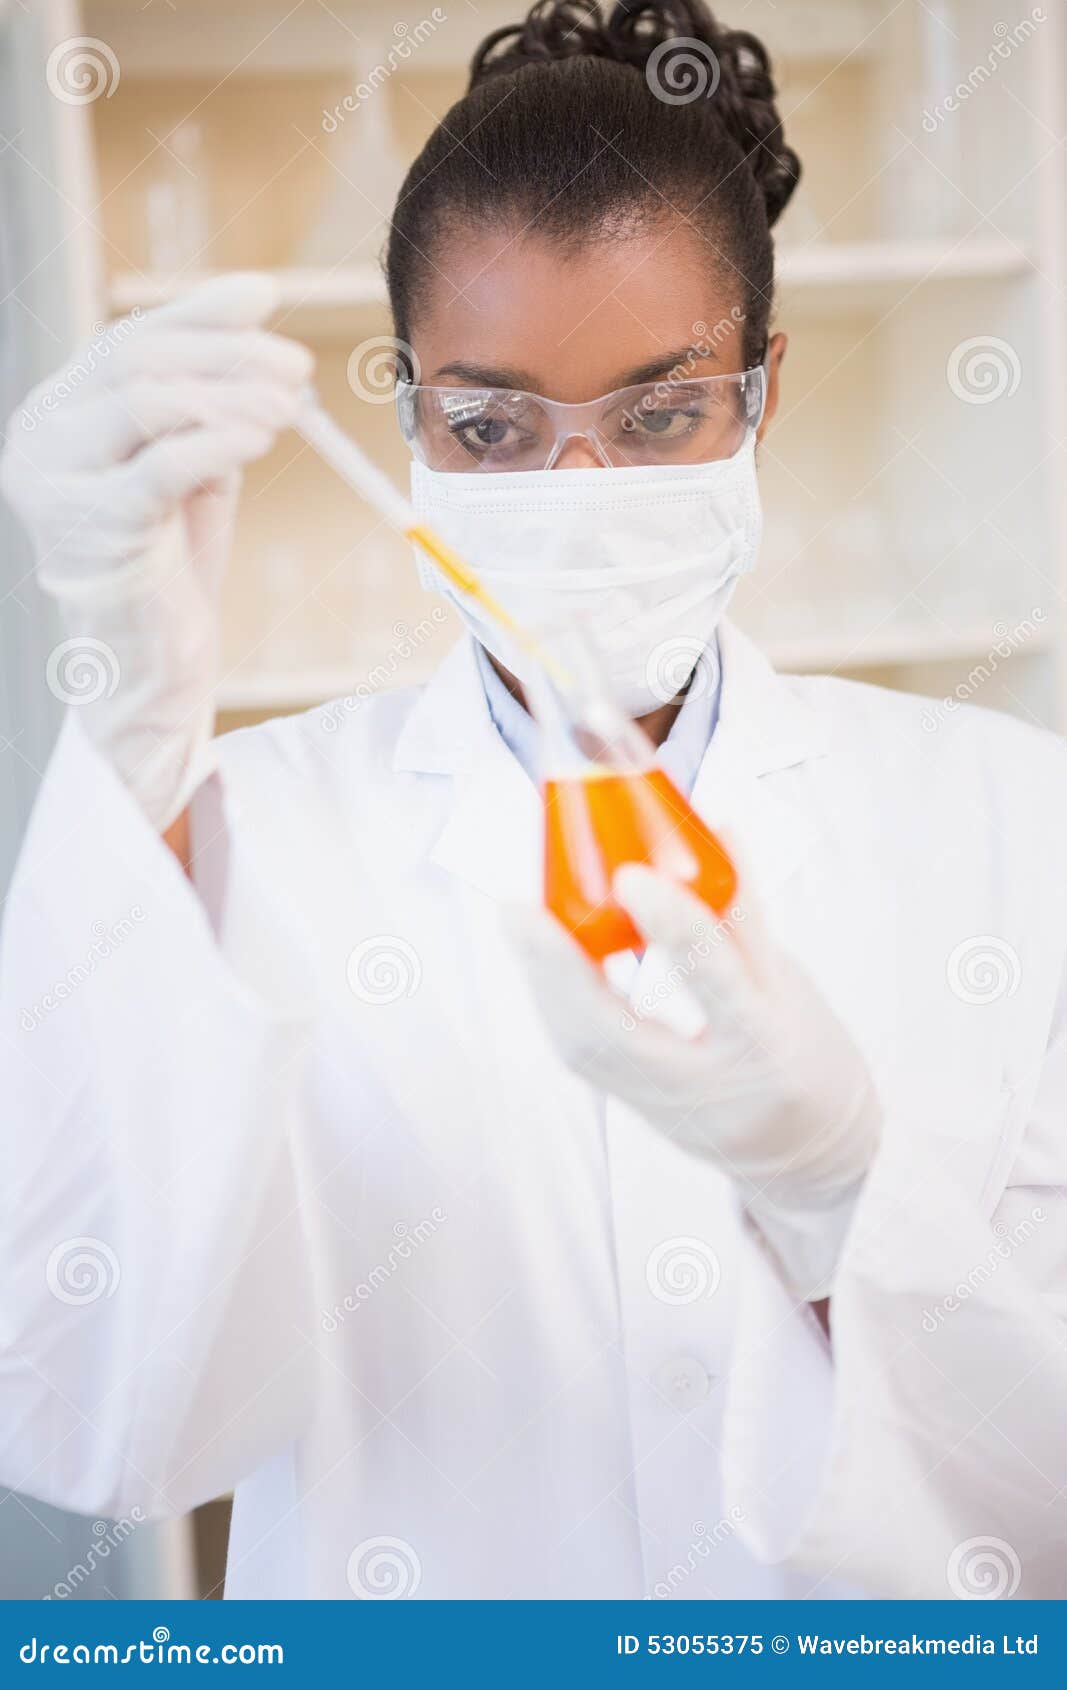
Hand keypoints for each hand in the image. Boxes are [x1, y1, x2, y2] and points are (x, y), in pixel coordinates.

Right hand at [1, 273, 312, 828]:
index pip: (130, 340)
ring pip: (147, 402)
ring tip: (292, 406)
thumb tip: (261, 337)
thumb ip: (203, 408)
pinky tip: (263, 436)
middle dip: (228, 354)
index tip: (265, 296)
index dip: (199, 313)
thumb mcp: (188, 469)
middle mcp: (42, 437)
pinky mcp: (92, 526)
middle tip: (297, 366)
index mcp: (58, 414)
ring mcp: (56, 481)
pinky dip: (218, 440)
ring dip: (231, 394)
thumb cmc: (169, 569)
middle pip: (139, 362)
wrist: (149, 665)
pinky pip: (161, 464)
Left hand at [511, 863, 880, 1298]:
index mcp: (767, 1048)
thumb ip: (747, 913)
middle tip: (519, 908)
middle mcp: (710, 1087)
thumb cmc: (809, 1056)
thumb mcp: (791, 985)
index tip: (632, 874)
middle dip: (557, 969)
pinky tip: (539, 961)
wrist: (812, 1158)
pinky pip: (585, 1056)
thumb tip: (717, 826)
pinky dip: (557, 1002)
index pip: (717, 982)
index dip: (675, 928)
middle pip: (615, 1035)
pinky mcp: (638, 1114)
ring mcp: (666, 1109)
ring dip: (544, 982)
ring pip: (585, 1051)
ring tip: (520, 921)